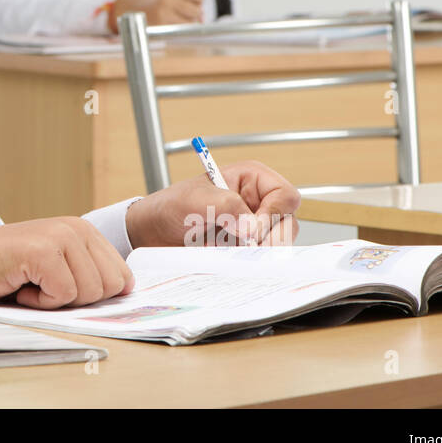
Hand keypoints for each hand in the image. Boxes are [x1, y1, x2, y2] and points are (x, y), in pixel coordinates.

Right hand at [0, 217, 134, 308]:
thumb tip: (127, 292)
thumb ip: (89, 272)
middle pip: (110, 287)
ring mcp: (61, 238)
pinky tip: (22, 286)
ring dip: (56, 300)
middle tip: (46, 286)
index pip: (123, 276)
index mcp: (84, 231)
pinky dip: (40, 302)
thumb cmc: (7, 269)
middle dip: (78, 299)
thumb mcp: (58, 265)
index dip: (97, 295)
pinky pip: (63, 295)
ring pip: (89, 293)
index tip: (67, 290)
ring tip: (32, 283)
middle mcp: (76, 228)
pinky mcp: (44, 252)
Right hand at [109, 0, 204, 29]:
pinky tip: (170, 26)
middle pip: (197, 11)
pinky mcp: (161, 25)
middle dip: (194, 15)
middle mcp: (170, 0)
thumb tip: (201, 15)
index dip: (197, 2)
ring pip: (191, 23)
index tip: (191, 5)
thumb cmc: (148, 1)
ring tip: (176, 21)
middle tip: (184, 16)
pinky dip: (178, 30)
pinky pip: (180, 30)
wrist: (126, 8)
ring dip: (187, 24)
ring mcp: (166, 13)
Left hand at [124, 160, 300, 247]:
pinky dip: (251, 263)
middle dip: (271, 239)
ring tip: (231, 252)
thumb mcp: (196, 200)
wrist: (153, 232)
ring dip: (259, 253)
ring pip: (277, 244)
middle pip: (287, 223)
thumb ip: (227, 207)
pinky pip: (261, 259)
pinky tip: (231, 261)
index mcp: (251, 179)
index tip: (255, 229)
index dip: (275, 213)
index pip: (284, 195)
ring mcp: (254, 227)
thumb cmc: (171, 206)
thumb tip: (253, 228)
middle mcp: (258, 202)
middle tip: (250, 250)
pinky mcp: (246, 248)